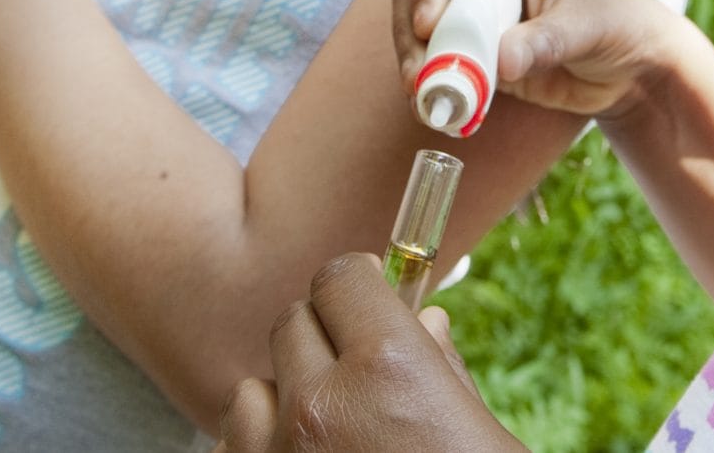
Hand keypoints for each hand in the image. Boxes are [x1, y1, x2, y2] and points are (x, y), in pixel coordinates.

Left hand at [214, 255, 524, 452]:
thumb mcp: (482, 434)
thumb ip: (444, 371)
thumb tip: (427, 324)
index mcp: (389, 367)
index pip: (341, 278)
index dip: (360, 288)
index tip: (373, 301)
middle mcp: (320, 403)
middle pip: (295, 322)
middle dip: (326, 337)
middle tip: (358, 368)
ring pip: (252, 390)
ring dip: (283, 397)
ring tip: (325, 428)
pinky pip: (232, 449)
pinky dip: (258, 450)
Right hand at [392, 0, 689, 124]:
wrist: (633, 66)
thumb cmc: (618, 23)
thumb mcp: (586, 27)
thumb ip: (545, 42)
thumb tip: (502, 62)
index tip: (430, 24)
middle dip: (411, 29)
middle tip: (420, 73)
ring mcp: (473, 8)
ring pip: (417, 25)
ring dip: (415, 59)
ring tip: (426, 95)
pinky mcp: (473, 47)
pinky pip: (437, 60)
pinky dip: (431, 82)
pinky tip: (438, 107)